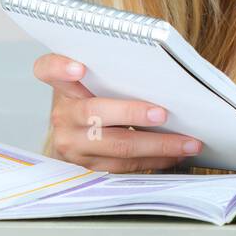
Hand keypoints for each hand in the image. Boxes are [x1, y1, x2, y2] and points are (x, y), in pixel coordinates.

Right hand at [33, 52, 203, 172]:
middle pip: (94, 112)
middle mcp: (63, 115)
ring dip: (157, 145)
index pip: (48, 69)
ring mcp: (72, 144)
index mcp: (64, 86)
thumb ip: (114, 74)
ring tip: (187, 141)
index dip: (60, 68)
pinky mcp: (87, 167)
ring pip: (116, 146)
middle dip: (132, 113)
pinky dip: (155, 159)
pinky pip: (124, 165)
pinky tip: (176, 153)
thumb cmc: (98, 99)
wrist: (77, 135)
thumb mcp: (97, 82)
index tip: (79, 68)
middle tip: (161, 114)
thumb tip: (164, 73)